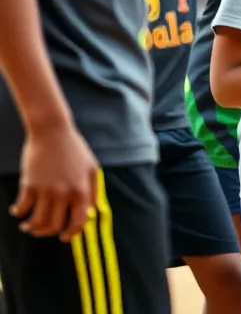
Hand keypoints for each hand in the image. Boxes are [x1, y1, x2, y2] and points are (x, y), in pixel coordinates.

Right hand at [11, 123, 97, 240]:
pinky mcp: (29, 185)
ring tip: (29, 226)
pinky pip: (22, 208)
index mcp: (82, 191)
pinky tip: (17, 211)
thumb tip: (89, 213)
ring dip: (31, 228)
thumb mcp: (92, 169)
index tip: (64, 237)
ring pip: (37, 222)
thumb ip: (93, 192)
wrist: (53, 132)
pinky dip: (18, 213)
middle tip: (44, 231)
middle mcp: (64, 193)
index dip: (71, 233)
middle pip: (54, 226)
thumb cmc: (74, 150)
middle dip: (48, 233)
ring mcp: (46, 190)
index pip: (78, 222)